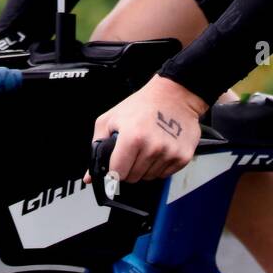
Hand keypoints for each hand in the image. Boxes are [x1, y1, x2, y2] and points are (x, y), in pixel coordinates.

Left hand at [82, 75, 208, 186]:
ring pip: (149, 177)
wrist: (174, 94)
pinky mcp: (182, 157)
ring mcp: (168, 153)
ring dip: (146, 167)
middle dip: (130, 168)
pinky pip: (165, 174)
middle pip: (133, 178)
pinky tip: (160, 148)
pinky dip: (160, 166)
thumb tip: (90, 176)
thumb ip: (97, 145)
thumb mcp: (112, 118)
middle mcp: (152, 147)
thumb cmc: (142, 104)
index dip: (114, 170)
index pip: (117, 174)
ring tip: (148, 146)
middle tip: (133, 150)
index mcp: (132, 137)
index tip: (116, 165)